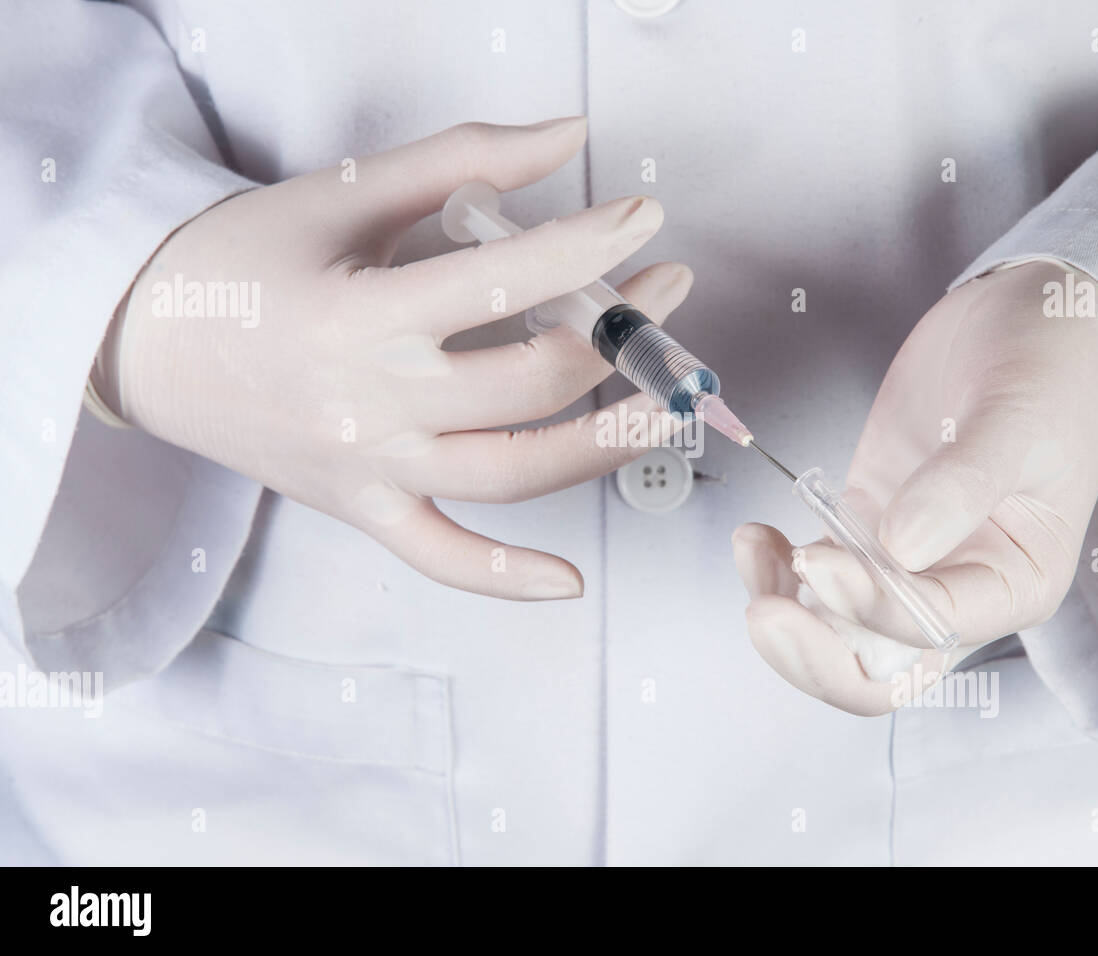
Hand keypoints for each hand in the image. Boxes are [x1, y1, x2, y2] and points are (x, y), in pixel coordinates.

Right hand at [94, 117, 692, 599]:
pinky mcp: (362, 510)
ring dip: (607, 444)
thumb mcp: (346, 193)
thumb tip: (568, 135)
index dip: (595, 247)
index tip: (643, 219)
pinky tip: (569, 581)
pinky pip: (443, 559)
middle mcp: (371, 404)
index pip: (509, 283)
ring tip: (668, 405)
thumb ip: (462, 158)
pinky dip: (506, 578)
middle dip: (621, 337)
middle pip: (531, 386)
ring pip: (513, 477)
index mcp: (361, 315)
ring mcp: (369, 470)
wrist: (143, 340)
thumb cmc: (241, 261)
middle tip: (666, 293)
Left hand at [733, 261, 1097, 713]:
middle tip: (763, 611)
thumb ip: (963, 485)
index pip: (930, 632)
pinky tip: (756, 536)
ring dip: (786, 611)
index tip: (820, 554)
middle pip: (876, 667)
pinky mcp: (867, 522)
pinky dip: (777, 570)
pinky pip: (815, 574)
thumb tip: (901, 548)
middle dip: (814, 654)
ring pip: (835, 630)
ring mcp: (906, 559)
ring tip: (752, 550)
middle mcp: (958, 588)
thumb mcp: (1019, 421)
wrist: (1029, 315)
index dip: (867, 608)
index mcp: (1014, 584)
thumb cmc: (1052, 369)